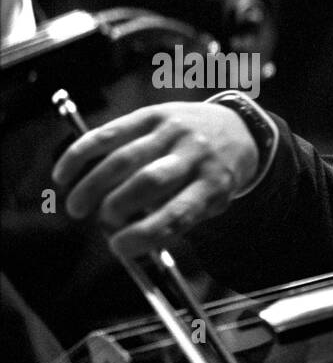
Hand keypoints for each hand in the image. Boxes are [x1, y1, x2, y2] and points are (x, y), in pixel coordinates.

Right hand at [51, 102, 259, 257]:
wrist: (238, 128)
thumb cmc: (215, 175)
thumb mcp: (211, 202)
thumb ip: (175, 219)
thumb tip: (128, 238)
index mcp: (213, 185)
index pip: (179, 213)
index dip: (145, 233)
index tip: (119, 248)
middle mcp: (194, 156)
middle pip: (148, 181)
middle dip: (116, 207)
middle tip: (102, 222)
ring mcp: (173, 132)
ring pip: (124, 158)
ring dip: (92, 186)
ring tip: (76, 207)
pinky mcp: (153, 114)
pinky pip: (110, 133)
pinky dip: (81, 153)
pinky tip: (65, 173)